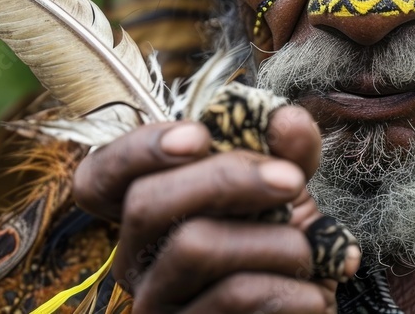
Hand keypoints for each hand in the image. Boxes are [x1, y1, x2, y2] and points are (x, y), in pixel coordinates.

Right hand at [73, 106, 356, 312]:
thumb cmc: (283, 250)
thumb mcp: (287, 193)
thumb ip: (288, 152)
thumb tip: (287, 119)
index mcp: (150, 211)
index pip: (100, 177)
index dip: (137, 150)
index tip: (200, 135)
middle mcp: (136, 259)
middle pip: (146, 203)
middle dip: (226, 178)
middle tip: (291, 179)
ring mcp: (156, 304)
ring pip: (194, 246)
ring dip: (272, 240)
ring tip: (308, 252)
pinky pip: (234, 296)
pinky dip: (290, 289)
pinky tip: (314, 295)